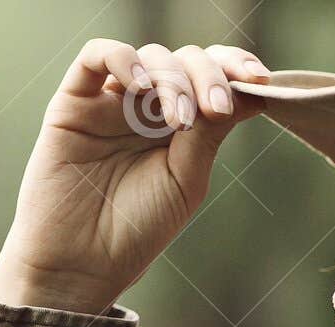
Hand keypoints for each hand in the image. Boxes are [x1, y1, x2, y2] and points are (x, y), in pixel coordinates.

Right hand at [0, 39, 268, 312]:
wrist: (82, 264)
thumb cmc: (136, 229)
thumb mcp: (185, 181)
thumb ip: (209, 134)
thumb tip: (250, 92)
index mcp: (179, 126)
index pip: (211, 77)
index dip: (236, 67)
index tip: (260, 81)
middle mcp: (147, 109)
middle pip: (185, 61)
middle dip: (209, 77)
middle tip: (217, 109)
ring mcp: (111, 102)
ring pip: (150, 57)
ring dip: (173, 80)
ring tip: (180, 120)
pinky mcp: (74, 103)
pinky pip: (96, 56)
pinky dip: (123, 59)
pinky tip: (140, 86)